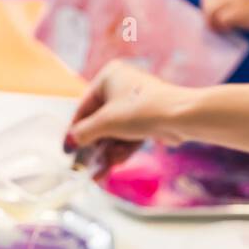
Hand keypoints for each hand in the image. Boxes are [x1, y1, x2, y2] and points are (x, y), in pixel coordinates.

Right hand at [65, 61, 185, 177]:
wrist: (179, 117)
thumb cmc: (140, 111)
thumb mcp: (106, 123)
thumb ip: (84, 133)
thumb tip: (69, 143)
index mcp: (108, 76)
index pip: (84, 107)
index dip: (75, 131)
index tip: (68, 151)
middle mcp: (121, 85)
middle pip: (100, 122)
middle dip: (94, 147)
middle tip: (85, 167)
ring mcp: (135, 102)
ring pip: (114, 131)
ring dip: (107, 152)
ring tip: (100, 173)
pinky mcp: (147, 117)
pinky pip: (128, 134)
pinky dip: (122, 148)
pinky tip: (115, 164)